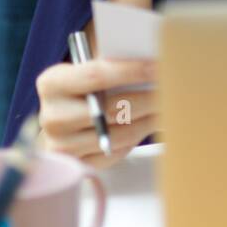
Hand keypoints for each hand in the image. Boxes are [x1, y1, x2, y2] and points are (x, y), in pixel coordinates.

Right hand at [35, 58, 158, 167]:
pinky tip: (149, 123)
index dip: (133, 70)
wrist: (60, 122)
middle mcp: (52, 117)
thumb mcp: (86, 69)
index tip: (160, 66)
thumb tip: (153, 61)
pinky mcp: (77, 165)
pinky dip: (138, 137)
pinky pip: (118, 152)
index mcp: (52, 83)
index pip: (97, 75)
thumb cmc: (81, 89)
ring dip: (150, 119)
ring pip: (120, 133)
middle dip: (149, 98)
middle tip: (174, 89)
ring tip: (167, 106)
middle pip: (112, 109)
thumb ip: (110, 65)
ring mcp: (62, 145)